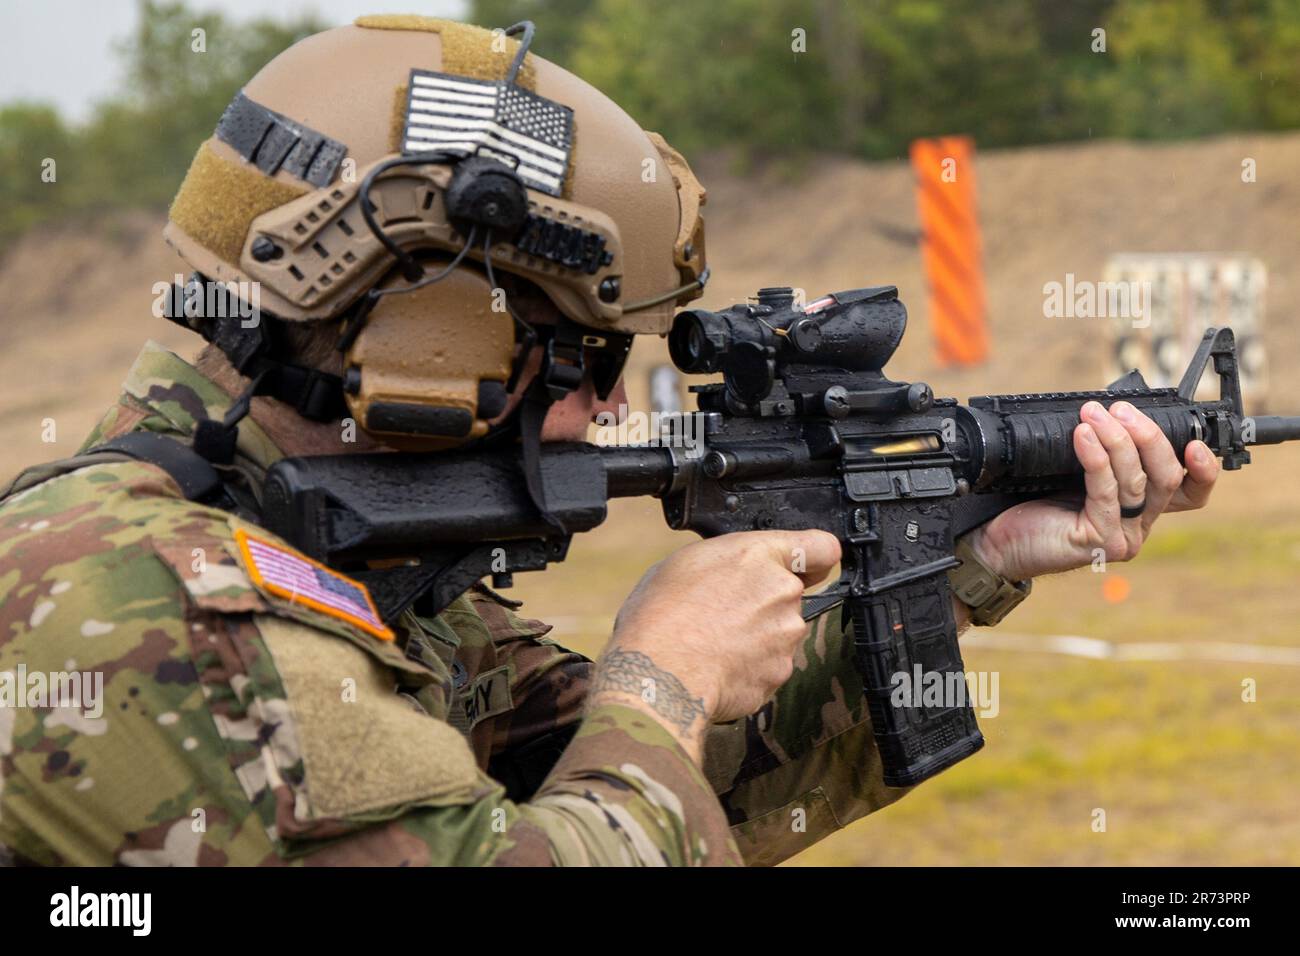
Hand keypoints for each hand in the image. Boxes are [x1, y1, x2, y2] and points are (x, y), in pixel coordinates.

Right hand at [592, 530, 840, 757]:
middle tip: (724, 613)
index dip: (813, 559)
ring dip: (757, 637)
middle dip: (764, 604)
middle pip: (789, 595)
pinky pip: (768, 666)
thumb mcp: (687, 561)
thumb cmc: (662, 614)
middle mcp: (783, 594)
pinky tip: (717, 665)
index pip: (822, 547)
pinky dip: (749, 667)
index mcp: (760, 556)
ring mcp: (785, 637)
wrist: (659, 672)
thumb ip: (729, 562)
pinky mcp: (779, 674)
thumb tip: (734, 572)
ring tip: (714, 643)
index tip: (806, 566)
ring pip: (779, 632)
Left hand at [968, 401, 1220, 582]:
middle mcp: (1139, 525)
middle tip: (1120, 410)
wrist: (999, 542)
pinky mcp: (1099, 540)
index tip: (1195, 441)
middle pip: (1167, 478)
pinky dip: (1096, 458)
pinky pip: (1105, 491)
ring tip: (1093, 414)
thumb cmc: (1037, 505)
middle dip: (1148, 436)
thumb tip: (1114, 411)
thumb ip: (1106, 454)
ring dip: (1117, 439)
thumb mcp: (1079, 473)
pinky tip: (1084, 436)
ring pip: (1137, 481)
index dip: (1203, 469)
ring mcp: (1122, 536)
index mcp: (1142, 508)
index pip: (1190, 492)